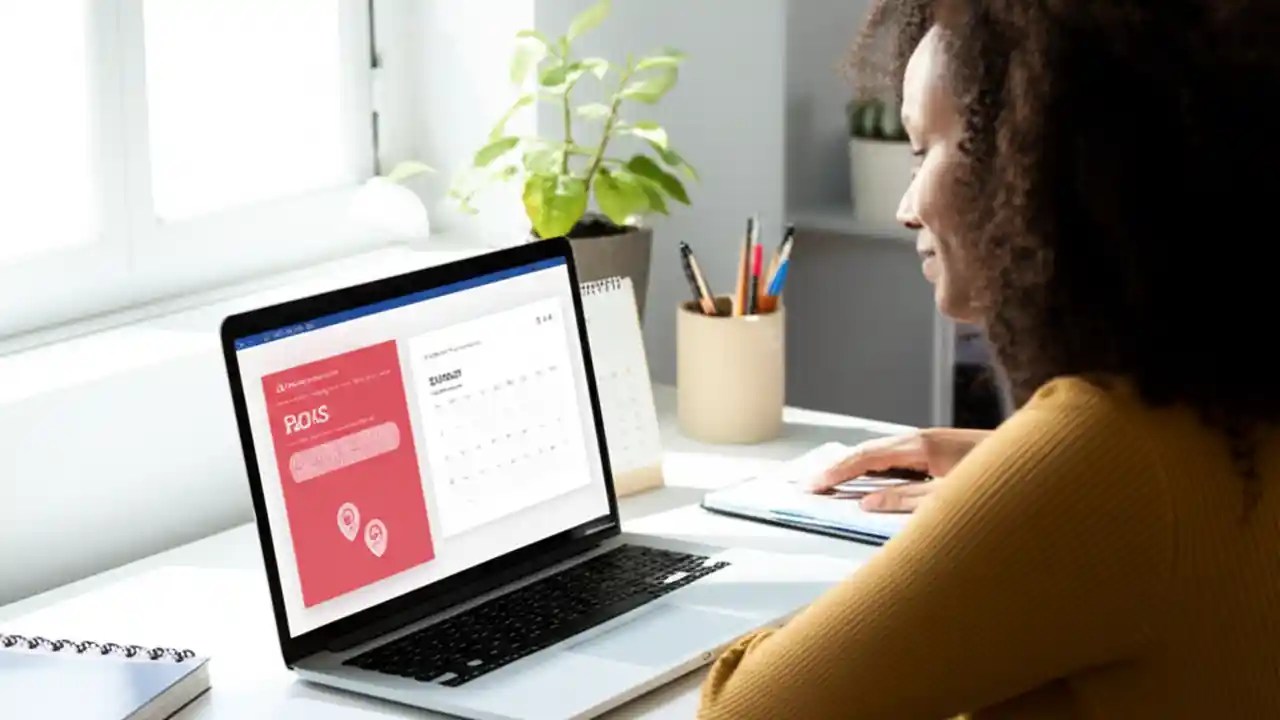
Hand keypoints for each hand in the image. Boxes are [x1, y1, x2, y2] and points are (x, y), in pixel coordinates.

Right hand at [808, 428, 991, 511]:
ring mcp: (934, 442)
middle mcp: (924, 438)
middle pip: (870, 450)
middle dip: (840, 468)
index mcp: (921, 446)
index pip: (866, 457)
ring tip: (834, 484)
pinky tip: (874, 481)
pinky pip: (900, 457)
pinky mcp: (944, 451)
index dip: (837, 473)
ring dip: (859, 468)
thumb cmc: (998, 485)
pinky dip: (879, 469)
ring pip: (885, 452)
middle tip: (812, 486)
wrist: (1041, 463)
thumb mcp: (949, 501)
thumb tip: (865, 503)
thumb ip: (905, 502)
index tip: (813, 486)